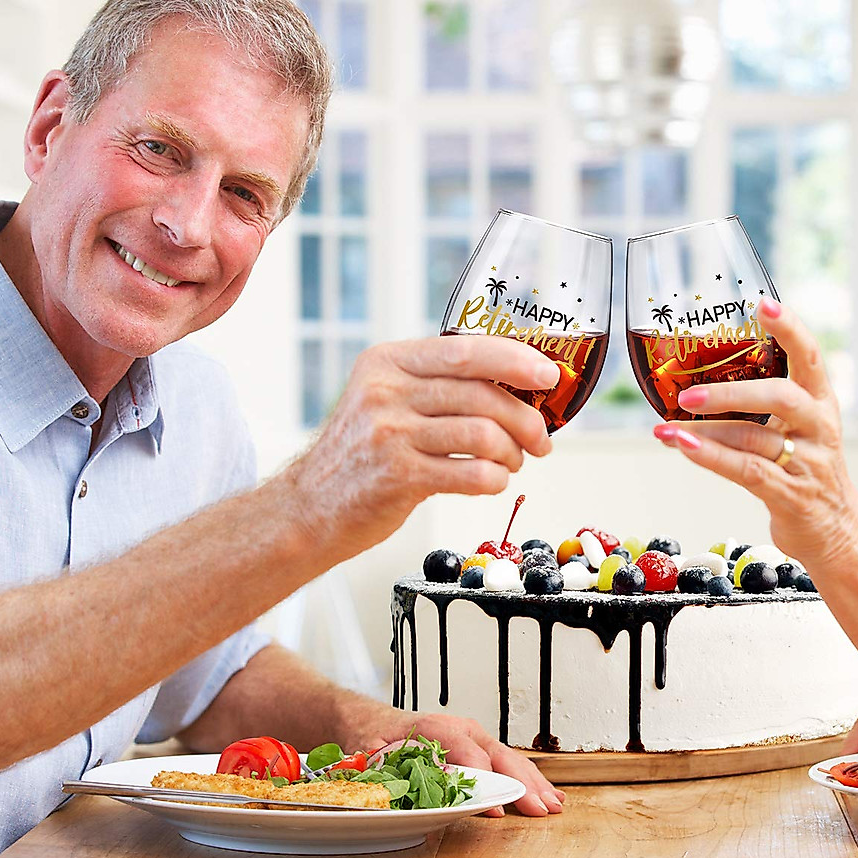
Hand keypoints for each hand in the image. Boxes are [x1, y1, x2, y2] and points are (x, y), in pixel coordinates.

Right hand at [287, 335, 558, 555]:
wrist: (308, 507)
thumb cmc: (363, 453)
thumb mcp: (387, 400)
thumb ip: (439, 386)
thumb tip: (519, 386)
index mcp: (389, 362)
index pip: (466, 350)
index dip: (516, 360)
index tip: (549, 375)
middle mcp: (386, 391)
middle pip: (481, 394)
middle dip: (525, 418)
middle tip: (541, 439)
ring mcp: (389, 434)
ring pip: (482, 434)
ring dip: (512, 453)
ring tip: (512, 463)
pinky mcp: (397, 476)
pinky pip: (471, 473)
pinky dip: (494, 479)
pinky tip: (491, 481)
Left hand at [372, 713, 564, 818]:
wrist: (379, 723)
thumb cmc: (377, 739)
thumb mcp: (371, 752)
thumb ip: (385, 764)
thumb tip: (393, 777)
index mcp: (435, 727)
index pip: (467, 752)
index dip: (482, 780)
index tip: (493, 806)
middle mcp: (461, 730)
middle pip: (498, 755)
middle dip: (520, 783)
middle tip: (538, 808)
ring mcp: (476, 739)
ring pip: (510, 759)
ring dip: (534, 783)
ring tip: (553, 804)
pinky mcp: (482, 750)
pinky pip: (510, 764)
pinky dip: (531, 780)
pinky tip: (549, 794)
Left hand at [652, 298, 857, 565]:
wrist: (838, 532)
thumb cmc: (806, 470)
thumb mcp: (799, 427)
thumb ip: (764, 401)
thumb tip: (700, 375)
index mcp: (821, 402)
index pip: (811, 355)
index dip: (790, 327)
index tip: (763, 303)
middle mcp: (818, 427)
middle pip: (781, 396)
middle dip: (731, 393)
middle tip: (687, 394)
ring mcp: (807, 462)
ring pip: (752, 438)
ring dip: (703, 432)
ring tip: (665, 429)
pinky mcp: (790, 495)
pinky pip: (746, 471)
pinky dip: (711, 458)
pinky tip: (683, 448)